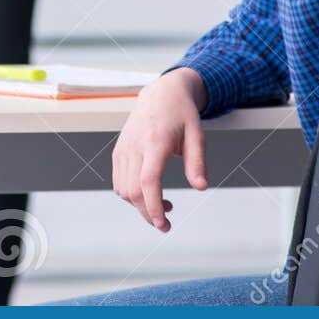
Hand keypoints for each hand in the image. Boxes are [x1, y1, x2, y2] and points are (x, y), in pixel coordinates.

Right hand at [112, 67, 208, 231]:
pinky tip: (148, 193)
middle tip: (166, 224)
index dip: (153, 206)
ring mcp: (124, 148)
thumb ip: (197, 163)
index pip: (148, 180)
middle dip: (148, 213)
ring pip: (123, 189)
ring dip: (139, 206)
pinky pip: (118, 181)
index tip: (163, 223)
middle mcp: (135, 145)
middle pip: (133, 191)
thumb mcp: (197, 135)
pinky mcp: (119, 151)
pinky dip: (130, 195)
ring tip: (162, 205)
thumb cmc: (181, 114)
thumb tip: (200, 187)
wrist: (160, 93)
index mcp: (155, 141)